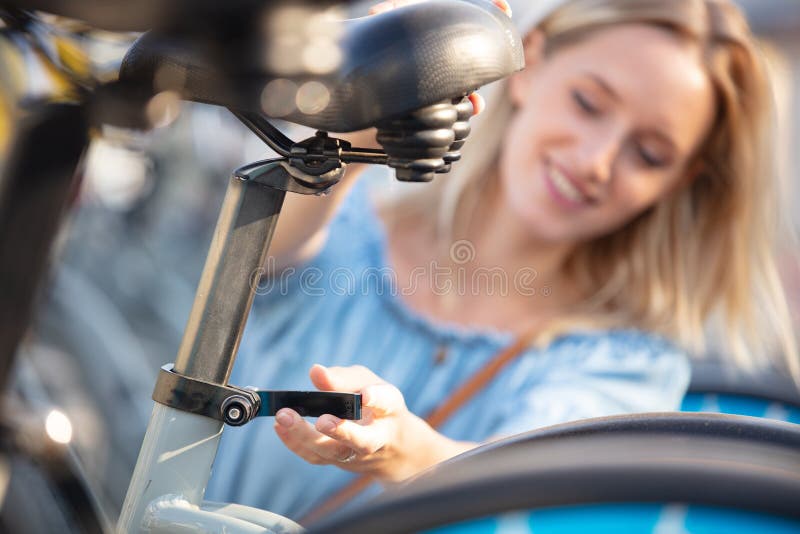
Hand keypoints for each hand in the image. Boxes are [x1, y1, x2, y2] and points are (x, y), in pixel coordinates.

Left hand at [274, 364, 474, 482]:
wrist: (390, 446)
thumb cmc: (376, 406)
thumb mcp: (369, 384)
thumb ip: (344, 378)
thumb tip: (316, 372)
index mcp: (389, 411)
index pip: (386, 404)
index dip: (376, 399)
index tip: (365, 394)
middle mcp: (377, 438)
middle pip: (361, 441)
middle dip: (342, 431)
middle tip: (323, 421)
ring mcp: (356, 454)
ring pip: (334, 453)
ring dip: (307, 437)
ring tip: (284, 416)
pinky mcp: (337, 461)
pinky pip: (316, 457)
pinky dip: (295, 443)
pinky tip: (279, 426)